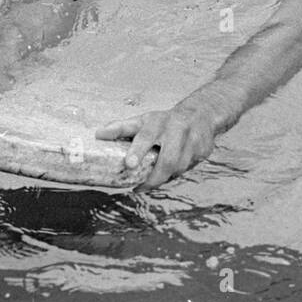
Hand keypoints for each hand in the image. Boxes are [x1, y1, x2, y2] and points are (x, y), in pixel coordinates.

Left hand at [95, 90, 230, 188]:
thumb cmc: (164, 121)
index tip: (129, 164)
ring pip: (178, 168)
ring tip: (147, 184)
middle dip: (155, 177)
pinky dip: (175, 175)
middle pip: (168, 159)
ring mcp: (192, 141)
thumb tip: (98, 134)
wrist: (202, 114)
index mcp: (156, 122)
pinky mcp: (203, 151)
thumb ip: (121, 128)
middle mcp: (175, 130)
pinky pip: (187, 169)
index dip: (137, 150)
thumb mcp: (142, 120)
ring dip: (163, 178)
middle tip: (139, 187)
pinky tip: (167, 175)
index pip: (145, 135)